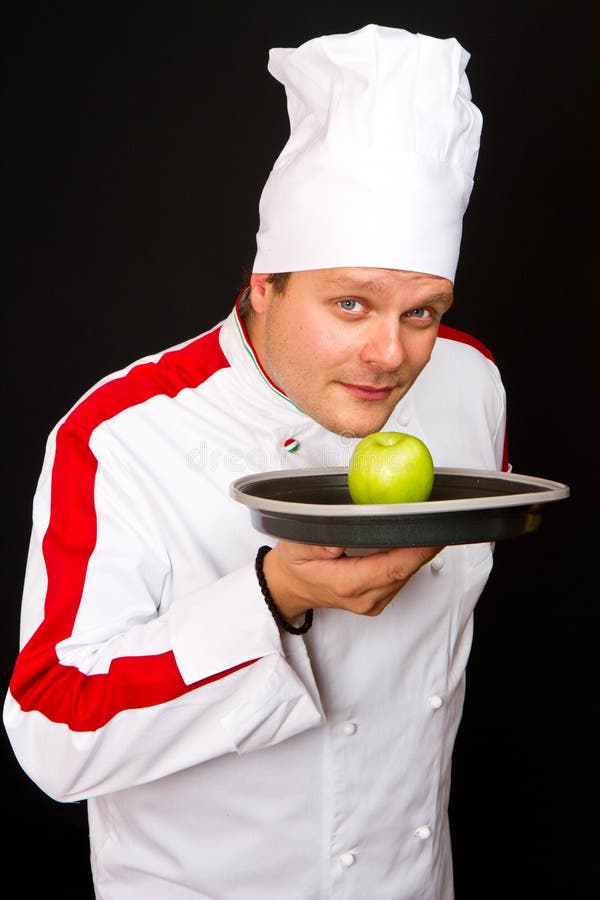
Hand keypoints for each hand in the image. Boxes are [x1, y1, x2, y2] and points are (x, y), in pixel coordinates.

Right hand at [262, 540, 442, 621]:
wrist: (292, 588)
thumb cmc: (295, 567)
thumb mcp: (293, 549)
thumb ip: (313, 543)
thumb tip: (336, 543)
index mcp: (346, 584)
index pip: (392, 568)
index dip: (417, 551)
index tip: (433, 533)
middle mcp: (364, 597)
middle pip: (405, 571)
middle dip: (423, 546)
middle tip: (436, 520)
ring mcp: (373, 601)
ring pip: (406, 575)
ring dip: (416, 553)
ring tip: (423, 526)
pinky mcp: (379, 599)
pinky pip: (400, 578)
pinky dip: (407, 560)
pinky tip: (408, 542)